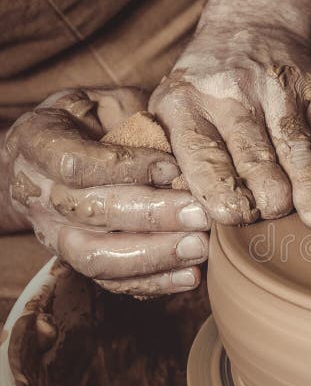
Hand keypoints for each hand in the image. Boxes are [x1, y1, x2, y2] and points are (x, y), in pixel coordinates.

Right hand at [2, 88, 209, 295]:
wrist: (51, 158)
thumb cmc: (91, 122)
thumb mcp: (105, 102)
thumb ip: (132, 115)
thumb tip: (176, 141)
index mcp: (36, 143)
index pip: (76, 164)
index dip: (126, 168)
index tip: (174, 168)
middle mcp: (37, 194)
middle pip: (92, 213)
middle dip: (152, 216)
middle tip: (200, 215)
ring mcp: (54, 233)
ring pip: (97, 256)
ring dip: (154, 255)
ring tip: (199, 248)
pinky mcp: (77, 262)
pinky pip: (111, 282)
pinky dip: (153, 283)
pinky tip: (190, 276)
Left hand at [149, 24, 310, 229]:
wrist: (251, 26)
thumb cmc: (205, 89)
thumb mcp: (172, 110)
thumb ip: (178, 161)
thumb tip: (190, 219)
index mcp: (186, 105)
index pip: (201, 154)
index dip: (220, 190)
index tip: (236, 217)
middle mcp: (232, 94)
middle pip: (254, 155)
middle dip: (268, 194)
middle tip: (275, 215)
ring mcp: (279, 91)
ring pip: (297, 147)